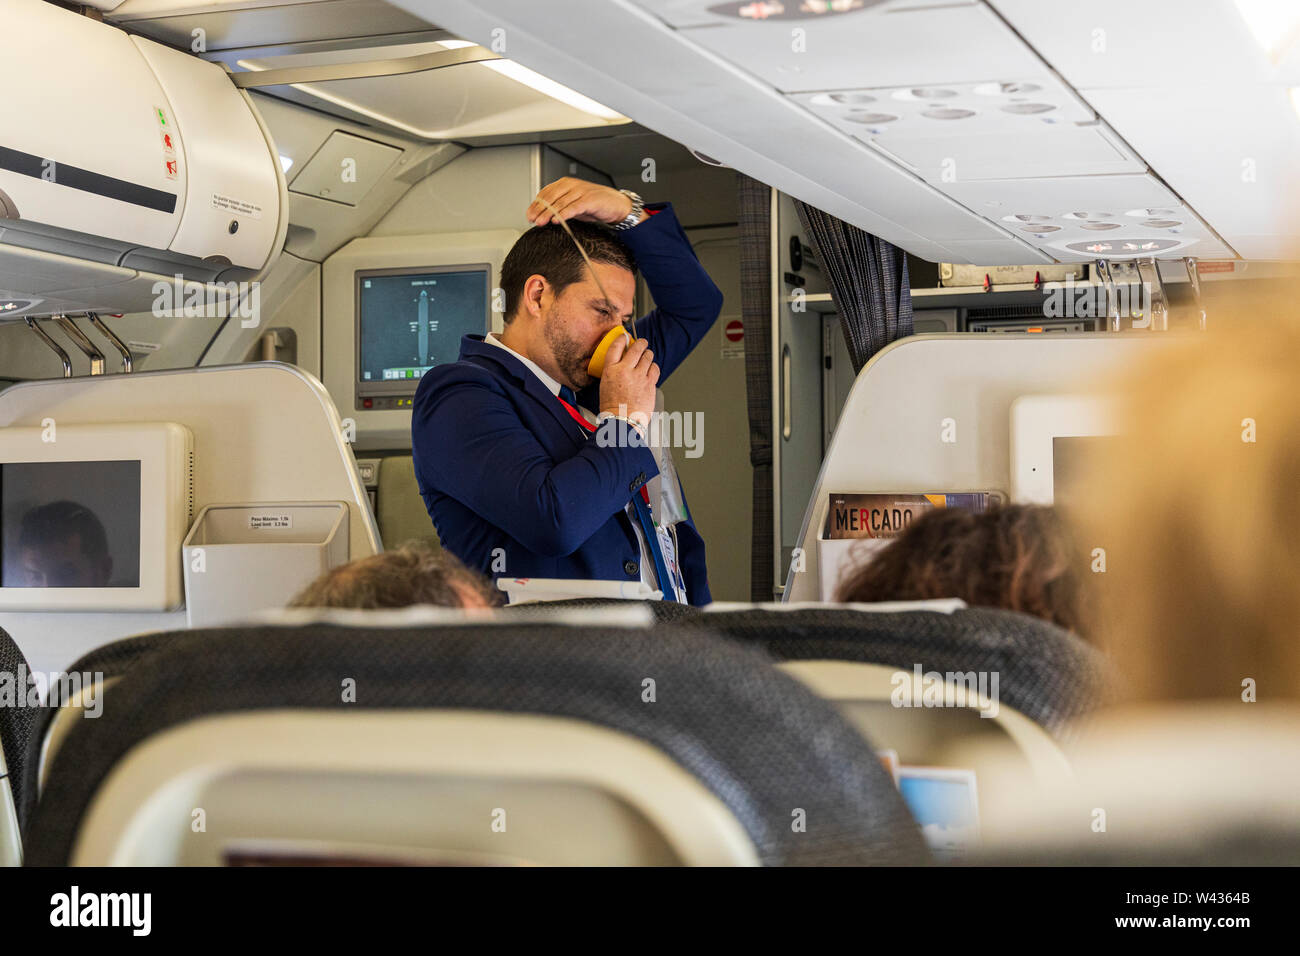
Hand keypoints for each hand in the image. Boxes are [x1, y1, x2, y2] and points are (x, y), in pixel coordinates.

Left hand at [526, 177, 643, 227]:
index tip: (529, 215)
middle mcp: (571, 185)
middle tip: (532, 219)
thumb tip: (542, 215)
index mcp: (565, 184)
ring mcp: (580, 191)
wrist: (616, 205)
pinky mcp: (589, 199)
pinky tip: (556, 220)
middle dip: (540, 209)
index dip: (536, 204)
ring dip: (548, 213)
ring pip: (560, 202)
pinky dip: (564, 214)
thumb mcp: (572, 205)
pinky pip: (573, 207)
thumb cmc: (594, 205)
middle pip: (551, 197)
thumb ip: (559, 207)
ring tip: (540, 222)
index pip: (546, 193)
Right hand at [598, 334, 657, 427]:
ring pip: (648, 356)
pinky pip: (655, 368)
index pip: (616, 346)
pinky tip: (650, 369)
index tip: (624, 337)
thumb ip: (613, 372)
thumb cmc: (612, 408)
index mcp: (610, 371)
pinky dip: (653, 366)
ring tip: (647, 356)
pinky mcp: (650, 384)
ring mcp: (639, 376)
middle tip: (641, 343)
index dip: (621, 338)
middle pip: (636, 347)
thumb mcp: (605, 386)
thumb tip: (621, 363)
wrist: (622, 422)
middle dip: (640, 342)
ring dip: (648, 354)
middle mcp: (625, 370)